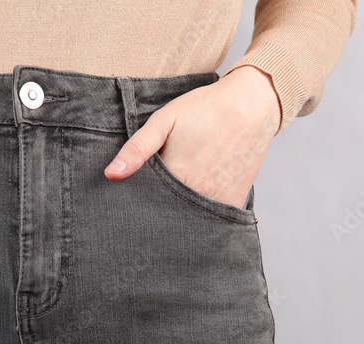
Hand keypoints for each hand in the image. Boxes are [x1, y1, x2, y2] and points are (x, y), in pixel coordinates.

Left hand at [104, 65, 280, 209]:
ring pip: (190, 218)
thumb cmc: (204, 109)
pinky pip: (212, 219)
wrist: (252, 104)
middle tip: (159, 195)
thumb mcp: (164, 121)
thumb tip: (110, 175)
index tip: (134, 197)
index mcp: (177, 175)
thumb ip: (136, 149)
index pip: (147, 201)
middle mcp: (199, 192)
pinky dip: (203, 215)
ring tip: (178, 197)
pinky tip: (195, 202)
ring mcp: (219, 200)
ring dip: (181, 214)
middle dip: (159, 210)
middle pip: (168, 213)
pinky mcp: (235, 202)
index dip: (138, 200)